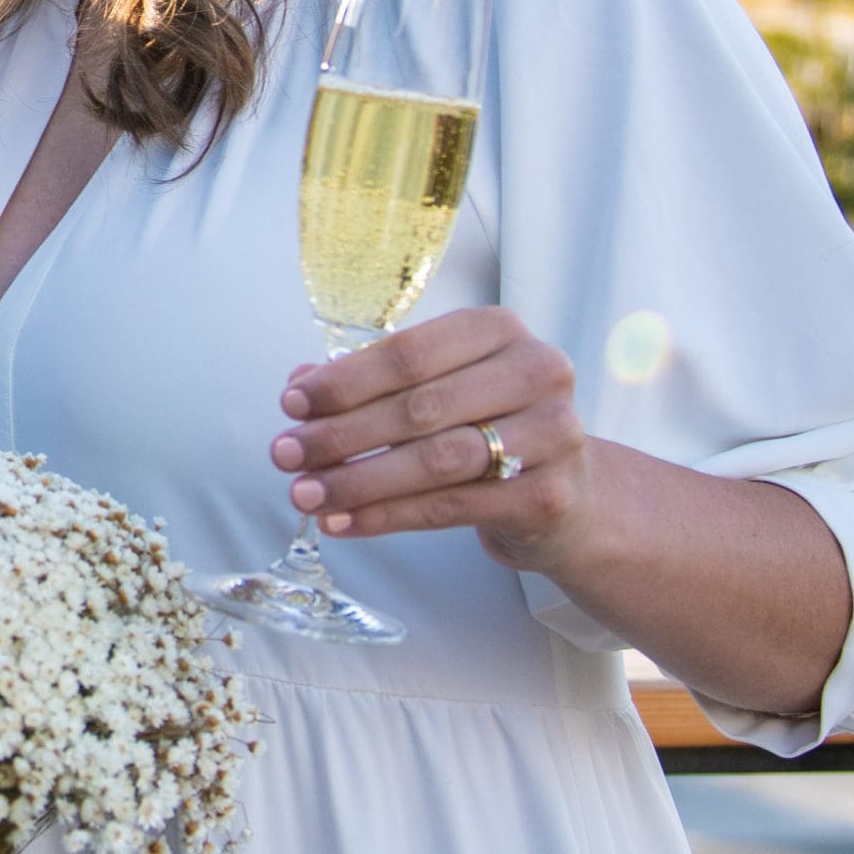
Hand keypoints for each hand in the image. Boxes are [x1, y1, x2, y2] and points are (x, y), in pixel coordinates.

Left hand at [274, 304, 592, 573]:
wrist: (568, 495)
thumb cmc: (488, 427)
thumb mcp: (439, 389)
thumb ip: (372, 382)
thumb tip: (299, 385)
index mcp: (501, 330)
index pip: (410, 353)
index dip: (344, 381)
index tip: (291, 404)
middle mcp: (537, 372)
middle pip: (418, 408)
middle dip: (340, 434)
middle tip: (285, 454)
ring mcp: (552, 435)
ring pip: (434, 461)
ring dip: (358, 481)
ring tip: (304, 494)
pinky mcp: (548, 495)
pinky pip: (450, 508)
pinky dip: (387, 517)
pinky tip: (343, 522)